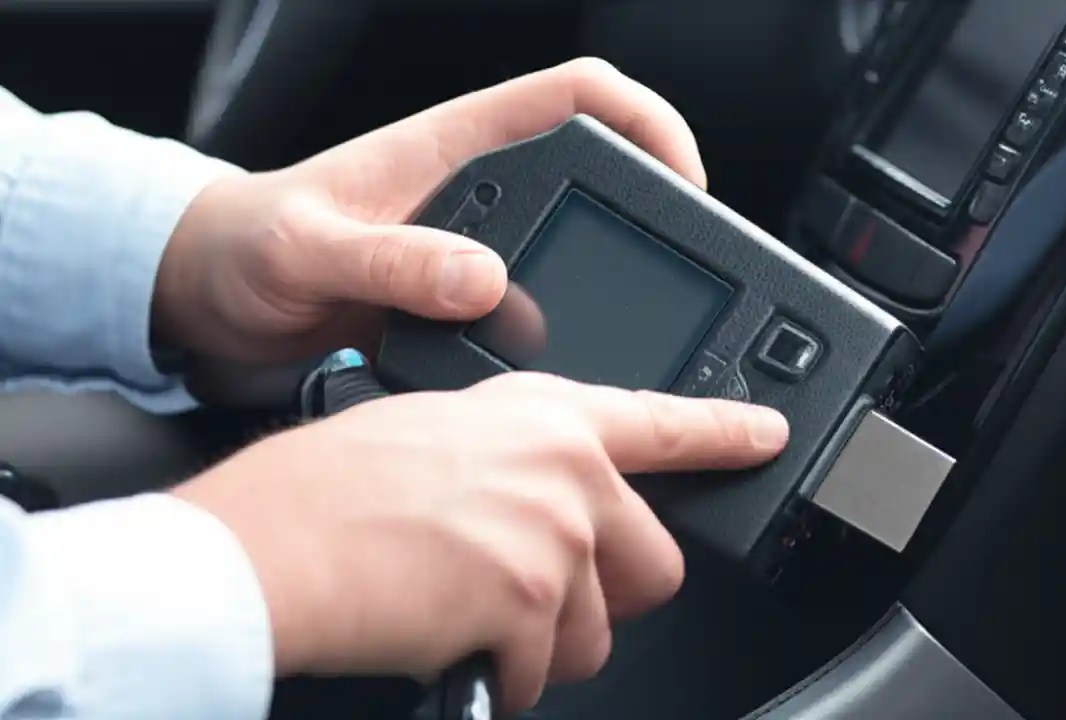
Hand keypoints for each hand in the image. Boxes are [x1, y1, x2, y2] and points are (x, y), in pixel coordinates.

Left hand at [155, 58, 704, 369]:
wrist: (206, 302)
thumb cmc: (241, 248)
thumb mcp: (304, 248)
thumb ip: (388, 259)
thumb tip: (482, 279)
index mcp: (454, 149)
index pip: (579, 98)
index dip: (647, 123)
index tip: (685, 180)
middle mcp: (477, 197)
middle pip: (604, 180)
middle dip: (657, 217)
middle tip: (688, 279)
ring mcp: (474, 254)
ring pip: (580, 255)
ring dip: (617, 289)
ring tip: (648, 337)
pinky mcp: (461, 309)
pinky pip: (541, 318)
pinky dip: (567, 346)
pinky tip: (572, 384)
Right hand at [171, 373, 787, 712]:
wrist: (276, 539)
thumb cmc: (329, 484)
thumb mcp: (441, 431)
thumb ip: (518, 458)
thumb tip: (551, 504)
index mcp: (546, 416)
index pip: (665, 422)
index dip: (726, 434)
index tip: (767, 437)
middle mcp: (566, 469)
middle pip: (652, 565)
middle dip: (604, 597)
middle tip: (537, 595)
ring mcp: (556, 537)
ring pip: (598, 633)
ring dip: (543, 643)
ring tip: (468, 613)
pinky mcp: (534, 604)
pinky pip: (545, 673)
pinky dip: (503, 674)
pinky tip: (449, 636)